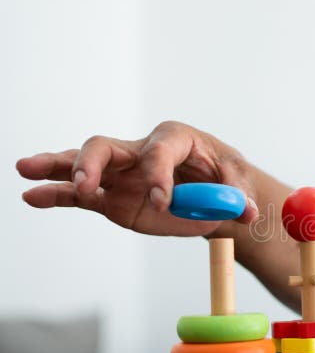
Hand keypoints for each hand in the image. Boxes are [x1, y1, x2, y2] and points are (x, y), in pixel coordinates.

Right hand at [16, 121, 259, 235]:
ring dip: (57, 166)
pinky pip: (79, 194)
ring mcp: (121, 174)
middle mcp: (141, 151)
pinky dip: (56, 194)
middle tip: (87, 184)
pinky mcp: (112, 197)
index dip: (158, 175)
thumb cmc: (224, 177)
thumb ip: (239, 195)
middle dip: (92, 161)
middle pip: (106, 146)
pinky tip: (31, 196)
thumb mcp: (237, 181)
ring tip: (26, 170)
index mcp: (174, 139)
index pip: (158, 151)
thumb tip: (248, 212)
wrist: (214, 194)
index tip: (162, 202)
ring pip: (84, 163)